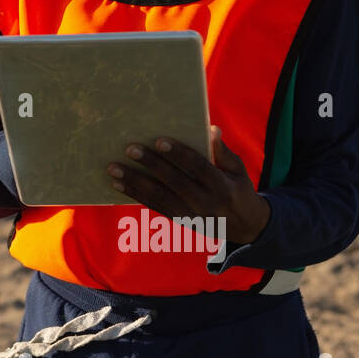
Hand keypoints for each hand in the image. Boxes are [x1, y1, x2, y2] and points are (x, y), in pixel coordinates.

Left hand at [106, 125, 271, 244]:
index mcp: (222, 186)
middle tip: (129, 149)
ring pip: (158, 196)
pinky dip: (135, 195)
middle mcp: (205, 203)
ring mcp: (191, 214)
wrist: (245, 228)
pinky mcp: (179, 221)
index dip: (179, 154)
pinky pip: (154, 206)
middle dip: (151, 164)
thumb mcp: (238, 170)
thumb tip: (211, 130)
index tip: (159, 140)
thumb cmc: (238, 188)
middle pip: (174, 181)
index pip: (198, 167)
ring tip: (113, 168)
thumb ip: (223, 152)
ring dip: (134, 182)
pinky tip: (118, 185)